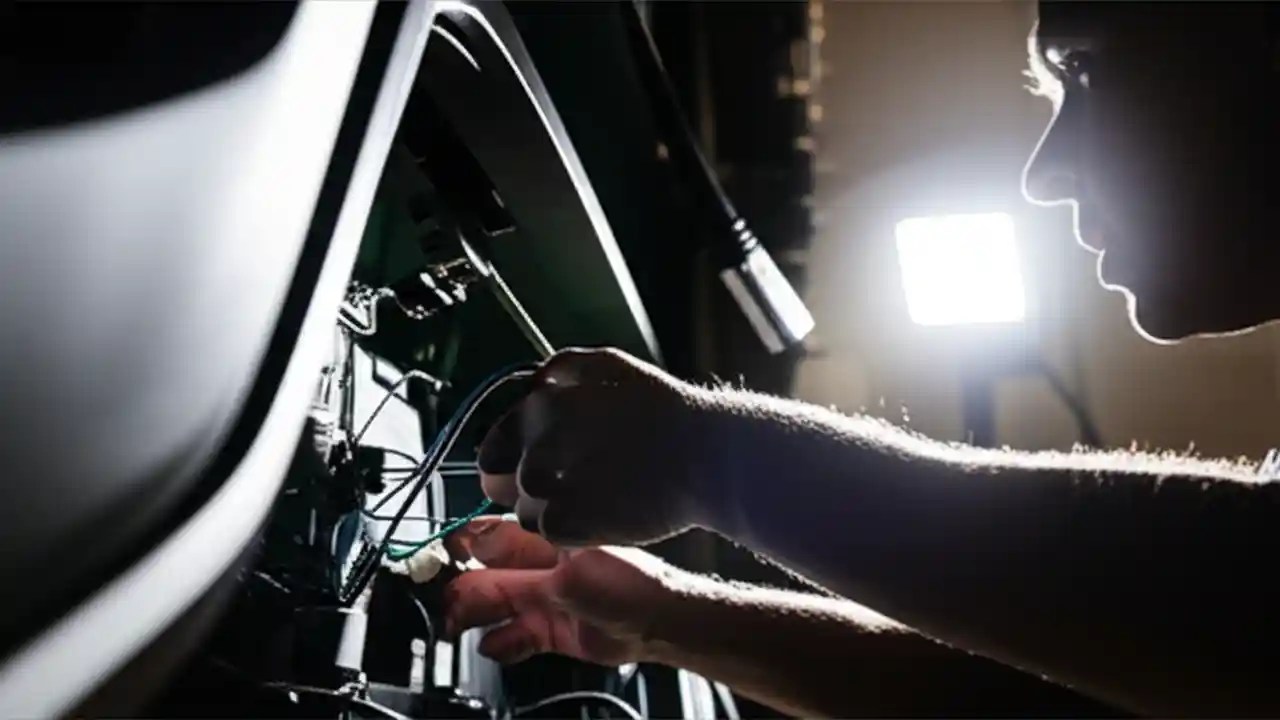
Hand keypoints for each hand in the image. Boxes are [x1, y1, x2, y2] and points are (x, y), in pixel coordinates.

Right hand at [442, 517, 676, 665]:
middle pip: (485, 570)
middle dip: (461, 583)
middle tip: (442, 598)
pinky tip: (493, 644)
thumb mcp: (568, 575)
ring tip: (455, 625)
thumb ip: (519, 570)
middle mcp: (540, 563)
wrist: (658, 624)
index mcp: (546, 534)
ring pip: (493, 603)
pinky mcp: (547, 628)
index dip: (464, 542)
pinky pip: (512, 635)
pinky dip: (499, 642)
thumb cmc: (629, 585)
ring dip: (472, 614)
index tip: (442, 554)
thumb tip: (477, 550)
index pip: (493, 532)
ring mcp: (542, 596)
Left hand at [478, 347, 719, 546]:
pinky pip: (551, 533)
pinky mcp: (569, 525)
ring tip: (592, 496)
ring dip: (549, 509)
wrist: (702, 456)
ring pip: (525, 512)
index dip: (506, 459)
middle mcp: (535, 447)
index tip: (528, 465)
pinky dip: (569, 528)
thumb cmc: (663, 409)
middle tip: (566, 483)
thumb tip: (535, 381)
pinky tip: (601, 512)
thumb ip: (563, 368)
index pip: (492, 447)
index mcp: (540, 407)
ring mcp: (549, 489)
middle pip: (501, 483)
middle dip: (526, 485)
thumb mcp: (611, 366)